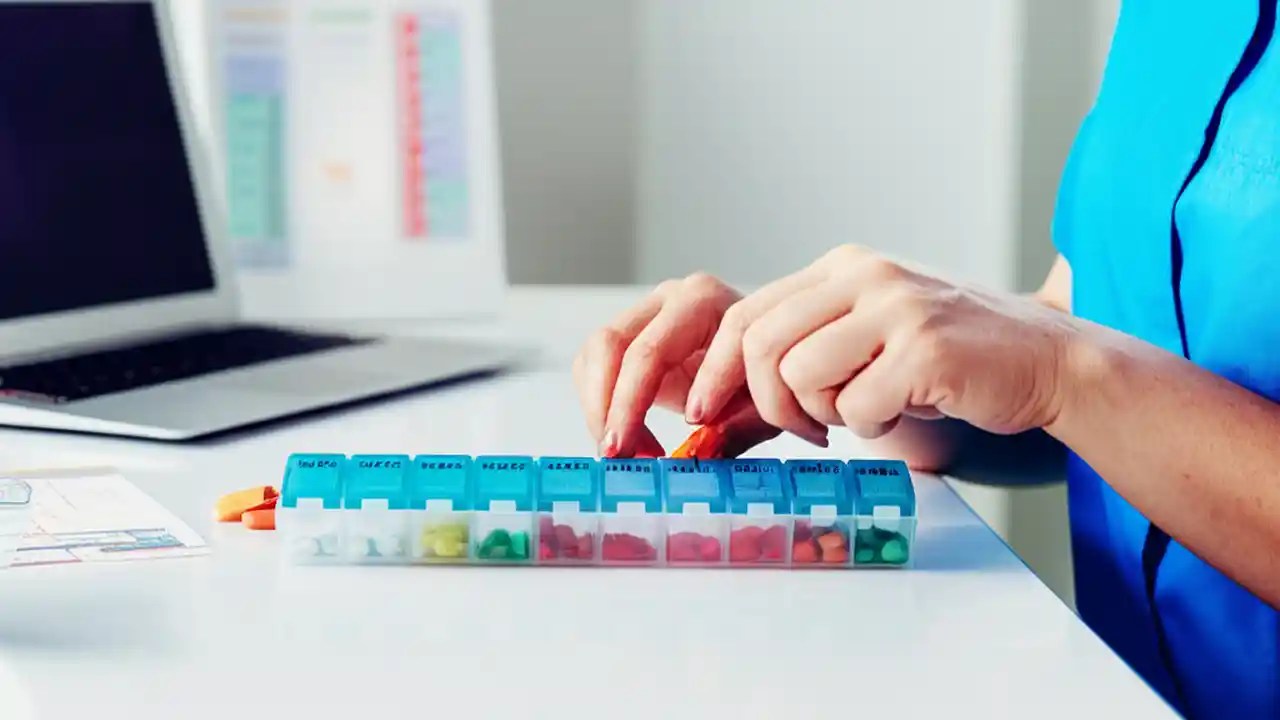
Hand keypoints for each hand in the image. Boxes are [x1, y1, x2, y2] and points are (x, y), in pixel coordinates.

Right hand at [572, 273, 821, 456]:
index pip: (656, 348)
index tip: (666, 440)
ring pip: (595, 355)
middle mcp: (669, 299)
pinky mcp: (627, 339)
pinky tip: (628, 440)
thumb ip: (739, 426)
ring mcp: (644, 315)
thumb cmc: (764, 377)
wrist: (762, 359)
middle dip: (613, 406)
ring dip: (600, 410)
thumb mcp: (764, 403)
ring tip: (625, 453)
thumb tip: (702, 450)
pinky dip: (600, 408)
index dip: (644, 400)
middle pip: (615, 345)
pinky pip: (591, 368)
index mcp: (705, 303)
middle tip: (620, 454)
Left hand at [686, 245, 1075, 439]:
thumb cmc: (952, 358)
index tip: (706, 410)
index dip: (717, 370)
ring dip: (823, 414)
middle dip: (766, 403)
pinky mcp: (926, 351)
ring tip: (863, 410)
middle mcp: (865, 275)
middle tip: (804, 429)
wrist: (1050, 360)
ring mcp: (897, 309)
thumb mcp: (872, 328)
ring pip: (801, 376)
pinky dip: (870, 427)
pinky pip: (856, 408)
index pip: (747, 313)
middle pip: (762, 345)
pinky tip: (904, 411)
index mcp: (844, 267)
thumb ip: (809, 343)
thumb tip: (722, 393)